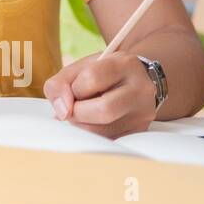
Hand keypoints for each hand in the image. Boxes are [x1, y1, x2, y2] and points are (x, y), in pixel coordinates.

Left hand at [43, 52, 157, 138]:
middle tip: (74, 107)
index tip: (74, 89)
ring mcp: (143, 112)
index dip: (75, 88)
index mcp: (124, 64)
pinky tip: (93, 121)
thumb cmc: (100, 74)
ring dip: (82, 124)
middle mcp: (141, 88)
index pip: (92, 78)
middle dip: (78, 112)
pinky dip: (92, 132)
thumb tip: (62, 112)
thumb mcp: (78, 68)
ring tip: (84, 112)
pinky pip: (107, 139)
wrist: (131, 81)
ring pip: (103, 130)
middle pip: (103, 109)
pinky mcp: (140, 131)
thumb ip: (59, 84)